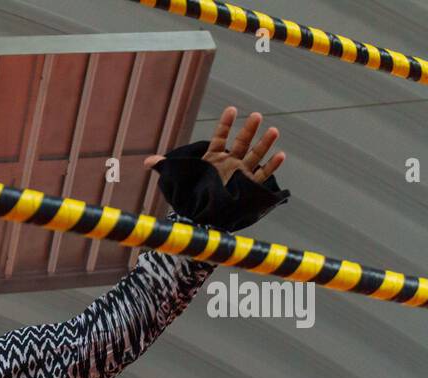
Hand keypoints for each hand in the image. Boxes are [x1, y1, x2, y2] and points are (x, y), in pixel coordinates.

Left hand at [144, 106, 285, 184]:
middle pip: (241, 143)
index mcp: (213, 158)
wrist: (201, 217)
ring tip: (274, 130)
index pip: (220, 137)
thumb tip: (146, 162)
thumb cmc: (191, 196)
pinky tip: (280, 155)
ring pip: (254, 155)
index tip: (231, 110)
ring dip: (264, 143)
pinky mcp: (248, 186)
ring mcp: (240, 173)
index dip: (225, 124)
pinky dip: (271, 166)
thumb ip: (165, 167)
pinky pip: (262, 175)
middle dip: (248, 130)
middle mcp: (229, 163)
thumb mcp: (178, 179)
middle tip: (256, 115)